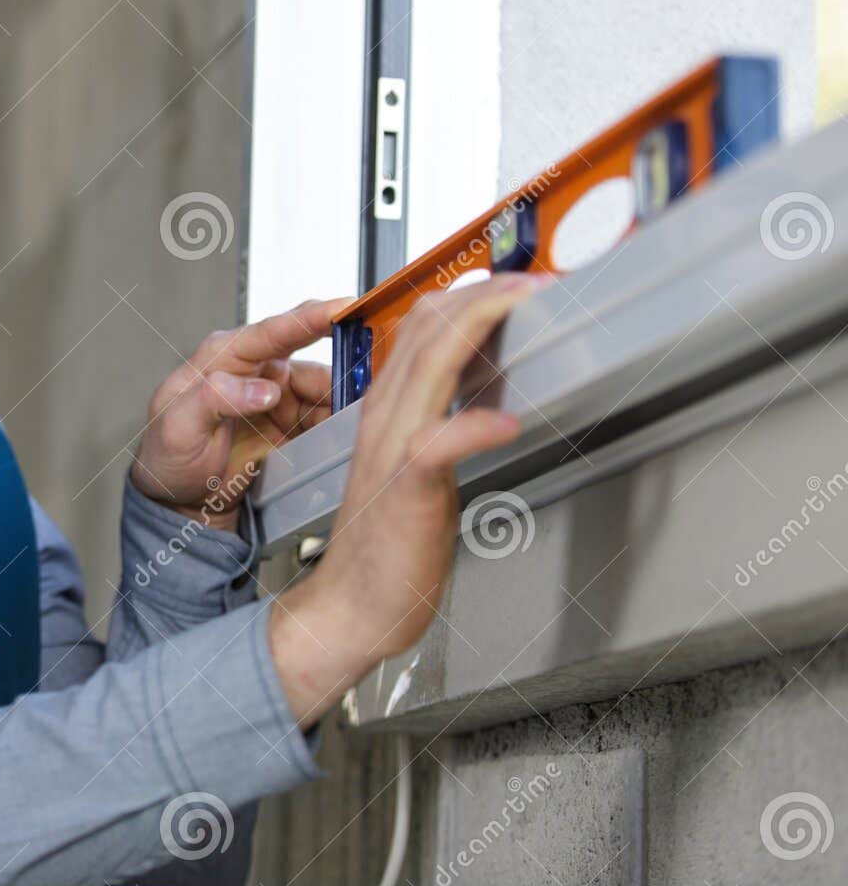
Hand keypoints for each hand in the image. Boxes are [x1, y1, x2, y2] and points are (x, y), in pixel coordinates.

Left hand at [130, 298, 351, 530]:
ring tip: (355, 419)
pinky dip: (338, 423)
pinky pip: (323, 418)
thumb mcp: (178, 428)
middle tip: (365, 386)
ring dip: (341, 404)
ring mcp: (276, 397)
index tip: (341, 307)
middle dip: (339, 373)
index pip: (269, 333)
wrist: (179, 500)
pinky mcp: (291, 424)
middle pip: (307, 363)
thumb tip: (264, 388)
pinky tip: (346, 433)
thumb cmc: (167, 457)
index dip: (307, 319)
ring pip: (322, 393)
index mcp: (223, 358)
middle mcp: (255, 371)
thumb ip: (215, 400)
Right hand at [268, 274, 545, 725]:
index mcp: (388, 412)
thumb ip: (441, 428)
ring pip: (430, 363)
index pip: (423, 326)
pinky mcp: (408, 488)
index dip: (473, 294)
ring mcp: (394, 449)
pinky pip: (439, 444)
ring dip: (482, 326)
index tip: (519, 281)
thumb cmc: (386, 550)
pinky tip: (507, 422)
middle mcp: (387, 419)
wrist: (350, 607)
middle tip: (534, 278)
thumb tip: (482, 401)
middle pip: (427, 327)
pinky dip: (475, 427)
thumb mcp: (419, 471)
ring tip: (526, 304)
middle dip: (487, 292)